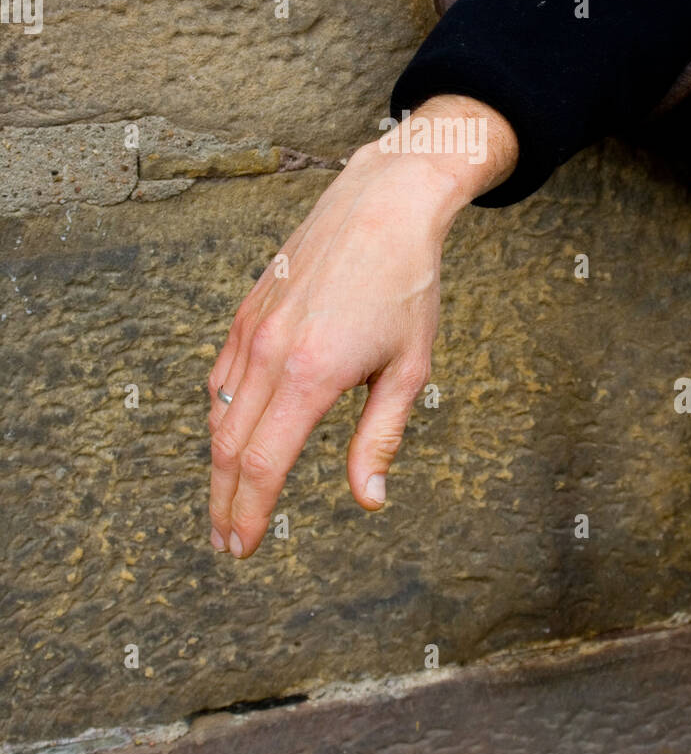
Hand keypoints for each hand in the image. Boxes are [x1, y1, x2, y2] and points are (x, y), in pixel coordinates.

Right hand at [207, 95, 517, 557]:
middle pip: (229, 448)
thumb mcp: (409, 368)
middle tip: (225, 543)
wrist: (383, 205)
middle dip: (224, 503)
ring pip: (218, 413)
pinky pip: (221, 375)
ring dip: (218, 464)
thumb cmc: (407, 286)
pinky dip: (220, 415)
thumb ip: (380, 439)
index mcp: (313, 375)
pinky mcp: (248, 310)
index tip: (243, 548)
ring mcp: (253, 328)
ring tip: (226, 501)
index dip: (249, 514)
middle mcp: (271, 353)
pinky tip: (231, 435)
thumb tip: (368, 500)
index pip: (264, 465)